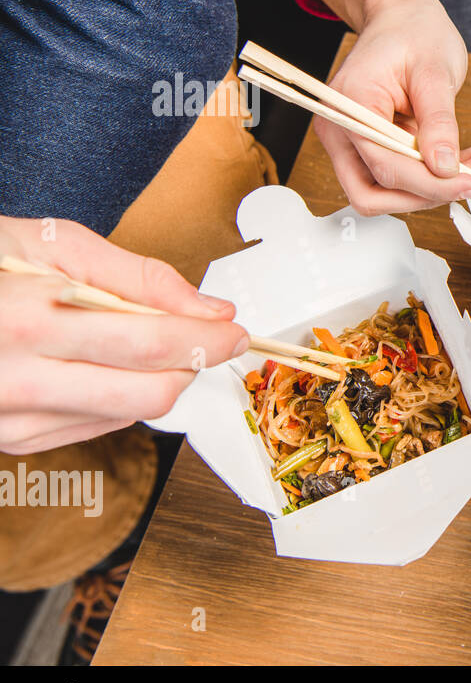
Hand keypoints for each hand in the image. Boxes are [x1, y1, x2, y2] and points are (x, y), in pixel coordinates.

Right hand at [0, 217, 248, 454]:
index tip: (236, 331)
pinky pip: (94, 427)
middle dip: (192, 364)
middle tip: (208, 338)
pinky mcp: (10, 439)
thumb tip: (207, 308)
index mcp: (31, 319)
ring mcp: (12, 416)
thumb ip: (137, 276)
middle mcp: (20, 377)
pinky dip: (117, 397)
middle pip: (151, 392)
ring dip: (155, 381)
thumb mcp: (50, 243)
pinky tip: (97, 364)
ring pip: (128, 415)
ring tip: (139, 341)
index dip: (209, 340)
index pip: (154, 345)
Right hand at [306, 0, 470, 215]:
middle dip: (428, 194)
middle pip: (374, 193)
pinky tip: (465, 161)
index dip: (431, 184)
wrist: (402, 17)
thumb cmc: (413, 32)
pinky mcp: (370, 148)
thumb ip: (439, 120)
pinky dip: (432, 178)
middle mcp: (339, 129)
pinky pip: (397, 177)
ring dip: (433, 190)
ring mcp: (351, 142)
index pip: (384, 166)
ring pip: (385, 192)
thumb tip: (445, 167)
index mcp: (349, 105)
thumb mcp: (435, 70)